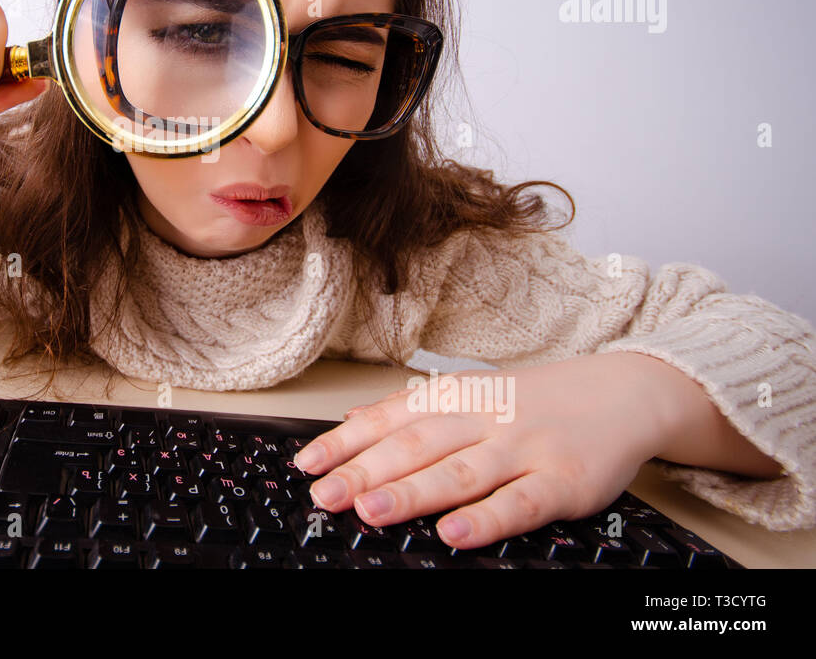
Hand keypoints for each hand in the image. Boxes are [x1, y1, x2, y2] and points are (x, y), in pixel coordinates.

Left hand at [291, 353, 669, 549]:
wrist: (621, 394)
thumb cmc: (534, 402)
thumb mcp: (470, 393)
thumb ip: (411, 410)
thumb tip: (350, 420)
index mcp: (455, 398)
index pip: (389, 420)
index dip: (346, 443)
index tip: (307, 465)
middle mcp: (482, 419)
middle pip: (415, 446)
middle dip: (365, 471)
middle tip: (325, 494)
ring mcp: (521, 450)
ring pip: (459, 472)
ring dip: (413, 493)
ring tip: (371, 511)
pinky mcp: (560, 482)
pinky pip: (518, 503)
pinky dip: (485, 519)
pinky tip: (454, 533)